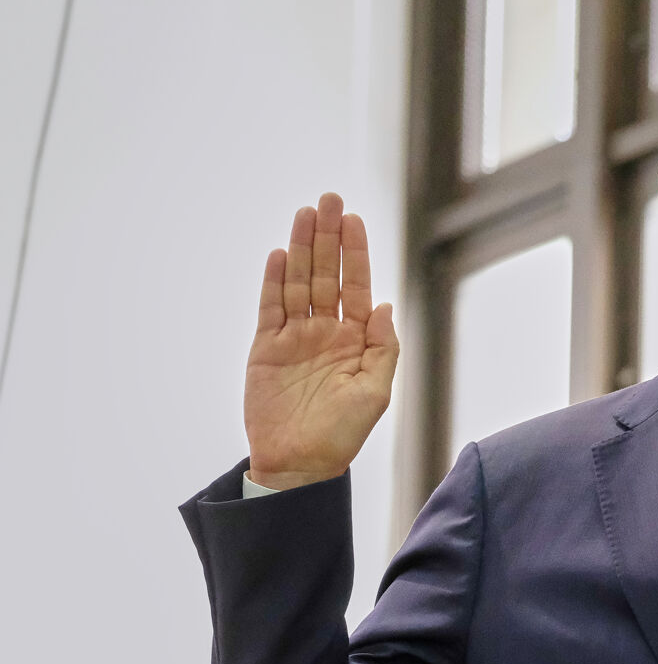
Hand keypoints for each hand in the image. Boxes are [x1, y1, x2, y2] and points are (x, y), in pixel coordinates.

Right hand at [244, 193, 397, 489]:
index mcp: (355, 341)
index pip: (357, 286)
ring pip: (298, 283)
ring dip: (301, 248)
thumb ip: (382, 348)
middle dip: (328, 237)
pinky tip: (278, 255)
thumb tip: (385, 305)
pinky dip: (273, 281)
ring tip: (305, 214)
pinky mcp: (266, 349)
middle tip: (329, 199)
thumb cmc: (342, 434)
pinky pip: (269, 308)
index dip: (356, 253)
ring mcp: (295, 338)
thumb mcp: (374, 392)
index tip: (354, 220)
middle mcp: (325, 333)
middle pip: (326, 274)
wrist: (300, 463)